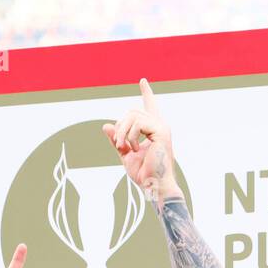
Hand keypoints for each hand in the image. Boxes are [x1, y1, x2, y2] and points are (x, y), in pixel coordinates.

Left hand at [102, 78, 180, 202]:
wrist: (154, 186)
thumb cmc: (144, 174)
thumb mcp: (125, 153)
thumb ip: (117, 139)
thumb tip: (106, 126)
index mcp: (154, 130)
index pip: (150, 106)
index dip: (147, 93)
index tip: (142, 81)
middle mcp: (160, 126)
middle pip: (132, 111)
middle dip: (120, 126)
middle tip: (119, 144)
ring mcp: (162, 128)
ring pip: (132, 115)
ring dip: (122, 132)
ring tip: (124, 147)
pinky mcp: (161, 131)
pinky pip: (137, 123)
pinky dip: (129, 135)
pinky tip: (133, 148)